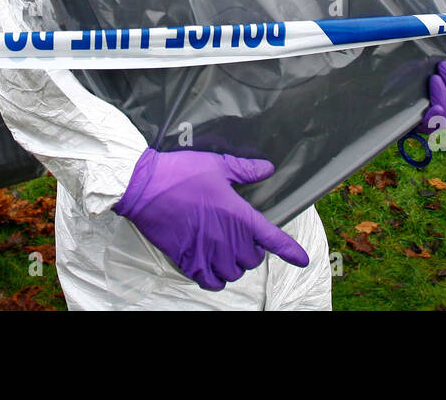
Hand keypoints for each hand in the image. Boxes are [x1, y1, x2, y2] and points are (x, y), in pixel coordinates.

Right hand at [113, 147, 308, 290]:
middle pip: (252, 259)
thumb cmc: (180, 172)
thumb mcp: (216, 164)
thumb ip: (244, 169)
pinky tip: (211, 265)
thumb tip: (267, 169)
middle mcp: (226, 238)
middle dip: (252, 250)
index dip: (290, 251)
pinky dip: (215, 278)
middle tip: (242, 236)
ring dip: (234, 264)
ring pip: (234, 273)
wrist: (143, 186)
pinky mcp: (187, 260)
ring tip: (226, 251)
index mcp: (237, 215)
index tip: (302, 260)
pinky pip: (210, 282)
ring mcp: (206, 252)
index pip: (272, 238)